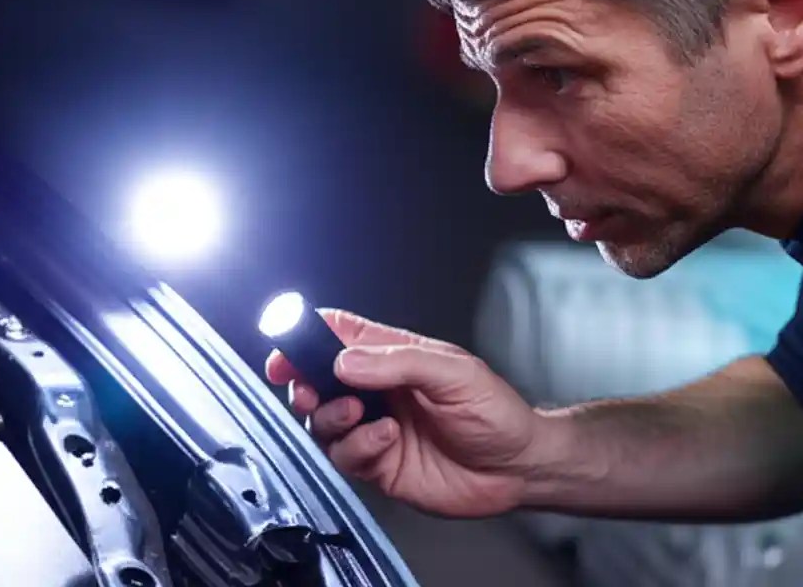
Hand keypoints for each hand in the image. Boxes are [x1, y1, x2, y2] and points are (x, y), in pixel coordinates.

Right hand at [265, 309, 546, 517]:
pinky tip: (386, 440)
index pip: (334, 334)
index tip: (283, 348)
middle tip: (305, 391)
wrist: (519, 468)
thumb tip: (343, 361)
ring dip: (330, 417)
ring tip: (357, 413)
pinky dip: (357, 447)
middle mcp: (373, 390)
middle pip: (313, 380)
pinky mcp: (376, 465)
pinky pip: (345, 456)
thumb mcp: (454, 373)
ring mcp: (371, 428)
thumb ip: (398, 364)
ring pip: (321, 421)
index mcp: (388, 356)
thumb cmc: (494, 410)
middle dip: (300, 384)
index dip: (302, 337)